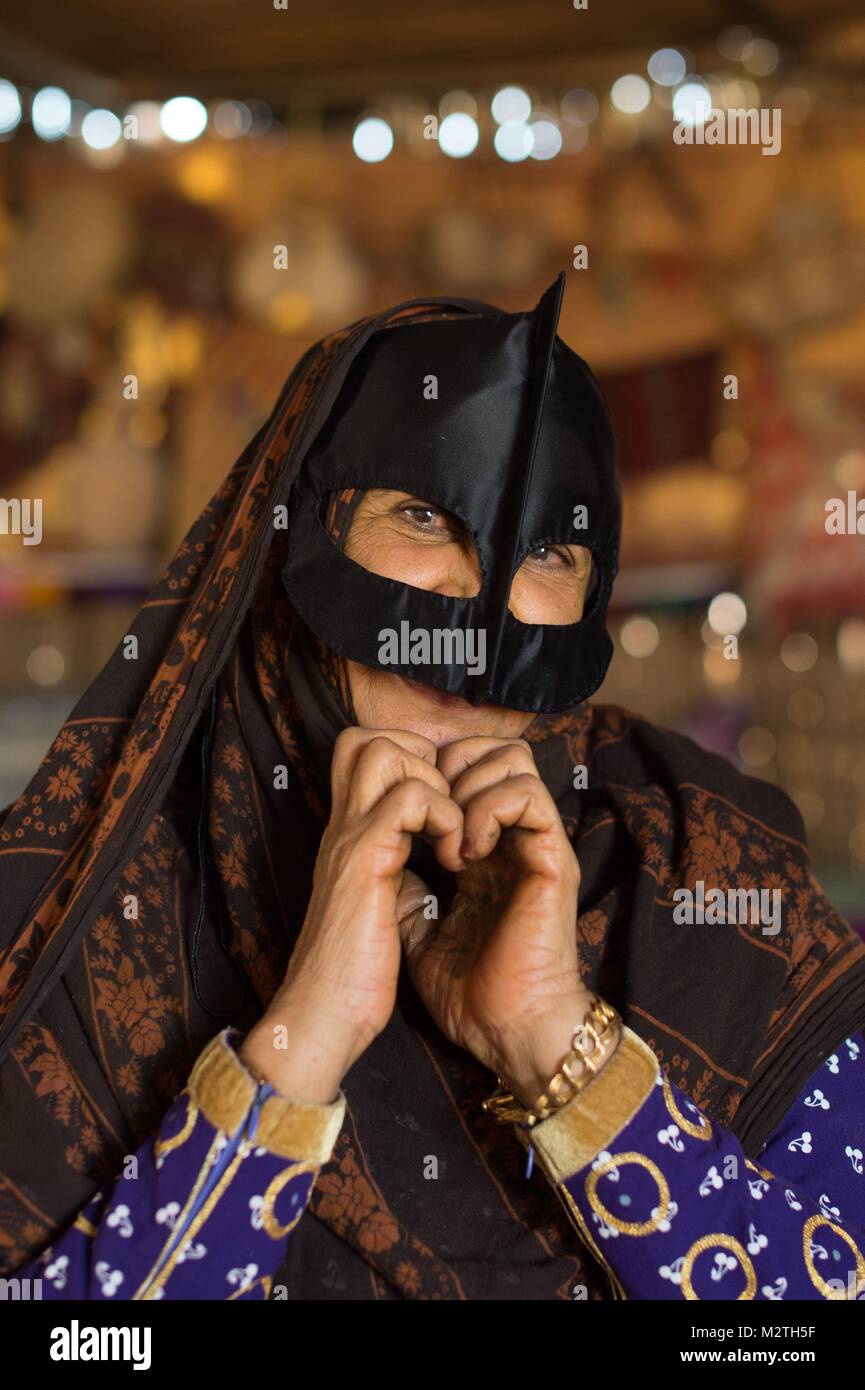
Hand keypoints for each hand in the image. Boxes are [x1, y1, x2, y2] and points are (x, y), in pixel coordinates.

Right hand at [241, 728, 463, 1101]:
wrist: (323, 1019)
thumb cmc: (351, 976)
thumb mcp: (379, 909)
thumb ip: (394, 874)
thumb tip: (423, 861)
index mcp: (347, 838)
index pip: (361, 754)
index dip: (409, 762)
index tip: (440, 811)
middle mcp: (341, 828)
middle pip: (365, 738)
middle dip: (419, 758)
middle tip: (446, 811)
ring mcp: (349, 839)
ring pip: (384, 751)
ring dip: (433, 784)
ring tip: (451, 834)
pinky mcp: (365, 861)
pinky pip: (409, 798)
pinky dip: (444, 817)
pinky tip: (453, 860)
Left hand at [397, 737, 599, 1107]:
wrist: (506, 1033)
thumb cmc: (469, 994)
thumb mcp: (419, 931)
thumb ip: (408, 889)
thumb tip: (385, 855)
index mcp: (486, 850)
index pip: (469, 769)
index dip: (432, 773)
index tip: (406, 814)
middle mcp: (514, 838)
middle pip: (496, 748)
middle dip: (451, 764)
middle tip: (428, 814)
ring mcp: (536, 844)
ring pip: (514, 758)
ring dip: (469, 785)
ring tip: (449, 837)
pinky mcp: (552, 858)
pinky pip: (528, 795)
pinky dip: (489, 809)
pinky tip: (467, 853)